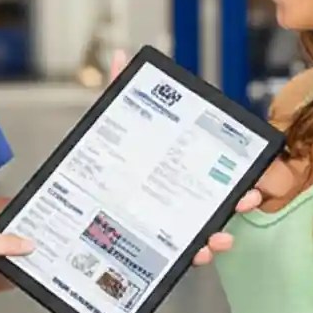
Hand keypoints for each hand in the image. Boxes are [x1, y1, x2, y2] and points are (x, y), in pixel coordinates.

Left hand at [106, 50, 296, 266]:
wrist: (64, 207)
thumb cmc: (94, 164)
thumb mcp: (106, 128)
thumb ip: (115, 92)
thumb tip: (121, 56)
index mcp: (169, 170)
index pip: (208, 170)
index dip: (233, 171)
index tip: (249, 173)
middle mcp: (173, 200)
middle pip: (213, 201)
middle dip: (237, 201)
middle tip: (247, 197)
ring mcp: (164, 226)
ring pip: (200, 232)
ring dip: (217, 235)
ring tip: (219, 237)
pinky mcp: (151, 249)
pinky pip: (177, 256)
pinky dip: (192, 256)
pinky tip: (197, 253)